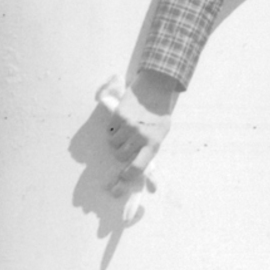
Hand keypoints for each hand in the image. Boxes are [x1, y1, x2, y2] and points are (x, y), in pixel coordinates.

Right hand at [98, 76, 172, 200]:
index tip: (123, 177)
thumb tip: (147, 181)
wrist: (155, 89)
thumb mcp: (160, 134)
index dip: (127, 176)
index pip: (138, 167)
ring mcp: (128, 126)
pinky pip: (109, 132)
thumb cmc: (159, 115)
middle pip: (121, 156)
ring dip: (117, 140)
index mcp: (153, 143)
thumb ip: (150, 151)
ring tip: (126, 130)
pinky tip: (122, 122)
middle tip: (128, 144)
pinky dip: (113, 130)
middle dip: (122, 153)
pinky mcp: (118, 116)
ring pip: (113, 144)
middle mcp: (140, 136)